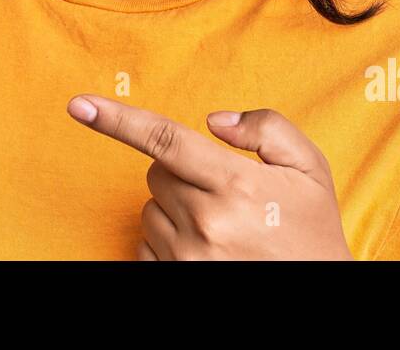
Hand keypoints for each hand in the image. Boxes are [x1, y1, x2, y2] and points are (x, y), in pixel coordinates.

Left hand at [67, 94, 353, 259]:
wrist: (320, 292)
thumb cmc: (312, 230)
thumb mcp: (310, 168)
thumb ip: (267, 129)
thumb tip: (214, 122)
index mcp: (236, 185)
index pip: (165, 140)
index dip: (118, 119)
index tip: (79, 106)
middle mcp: (206, 222)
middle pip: (157, 172)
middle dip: (181, 171)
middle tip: (223, 191)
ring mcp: (188, 257)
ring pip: (151, 209)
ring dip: (176, 208)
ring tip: (223, 225)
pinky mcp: (175, 280)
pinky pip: (146, 245)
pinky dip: (167, 240)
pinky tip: (207, 248)